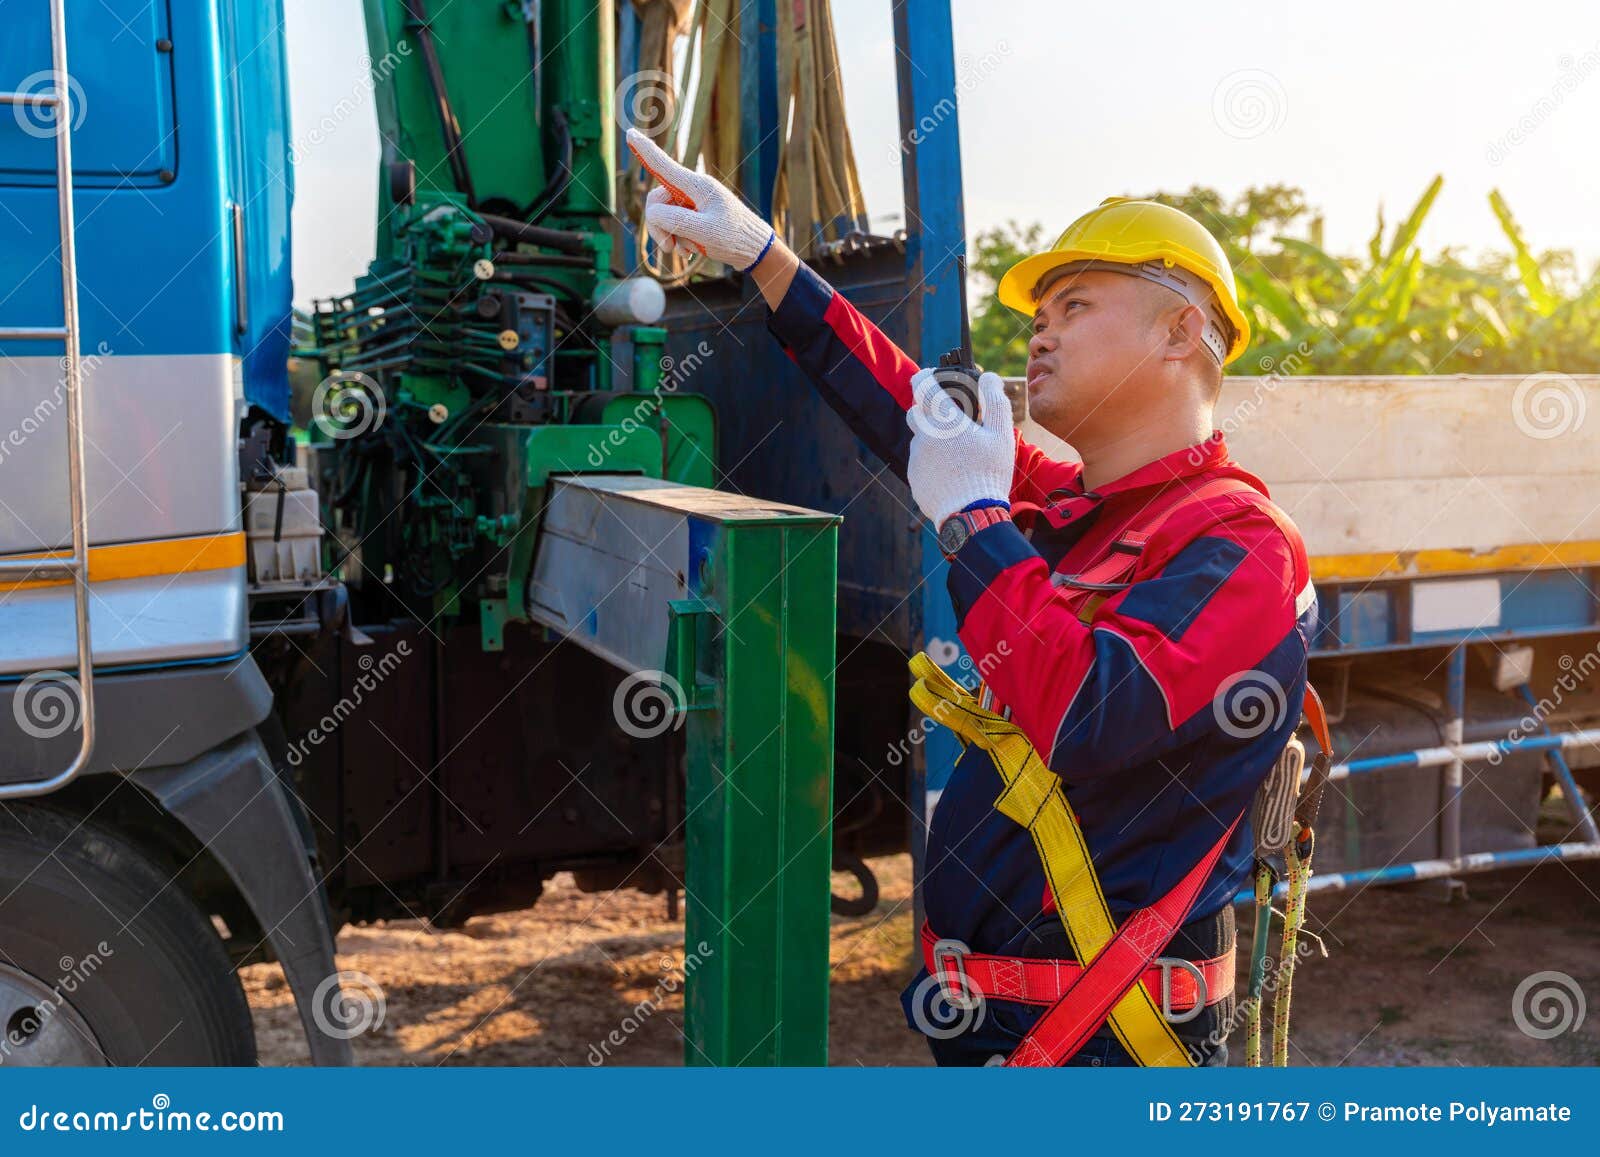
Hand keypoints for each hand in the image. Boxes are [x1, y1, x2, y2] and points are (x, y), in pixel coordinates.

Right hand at [627, 128, 775, 270]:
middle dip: (658, 226)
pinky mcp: (695, 214)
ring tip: (684, 252)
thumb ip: (673, 220)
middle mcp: (693, 189)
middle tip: (669, 249)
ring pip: (663, 216)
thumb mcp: (703, 231)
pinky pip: (674, 224)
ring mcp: (693, 202)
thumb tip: (653, 213)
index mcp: (697, 186)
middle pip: (657, 201)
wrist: (755, 249)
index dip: (644, 151)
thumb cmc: (734, 238)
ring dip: (669, 236)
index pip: (664, 165)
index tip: (629, 134)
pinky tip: (689, 250)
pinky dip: (677, 238)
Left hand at [905, 369, 1013, 525]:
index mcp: (944, 421)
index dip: (925, 376)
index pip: (921, 385)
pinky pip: (919, 461)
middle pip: (916, 411)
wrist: (972, 515)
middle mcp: (924, 436)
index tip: (931, 376)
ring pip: (918, 439)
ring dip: (932, 439)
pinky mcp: (913, 477)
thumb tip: (989, 376)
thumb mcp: (1001, 434)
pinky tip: (951, 473)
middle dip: (929, 410)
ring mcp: (916, 458)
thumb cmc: (988, 472)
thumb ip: (995, 401)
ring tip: (956, 453)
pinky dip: (931, 461)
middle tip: (951, 420)